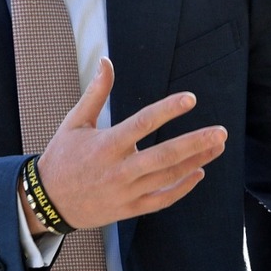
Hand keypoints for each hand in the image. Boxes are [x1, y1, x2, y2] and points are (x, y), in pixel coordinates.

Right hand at [29, 58, 225, 230]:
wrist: (49, 201)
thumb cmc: (62, 157)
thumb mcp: (74, 122)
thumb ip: (96, 93)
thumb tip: (106, 61)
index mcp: (105, 145)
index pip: (142, 124)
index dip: (168, 110)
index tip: (190, 99)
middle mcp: (118, 171)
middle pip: (164, 156)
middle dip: (195, 143)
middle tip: (221, 132)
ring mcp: (126, 192)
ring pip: (168, 178)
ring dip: (196, 161)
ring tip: (217, 146)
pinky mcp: (129, 209)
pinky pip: (162, 200)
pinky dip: (183, 188)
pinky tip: (199, 172)